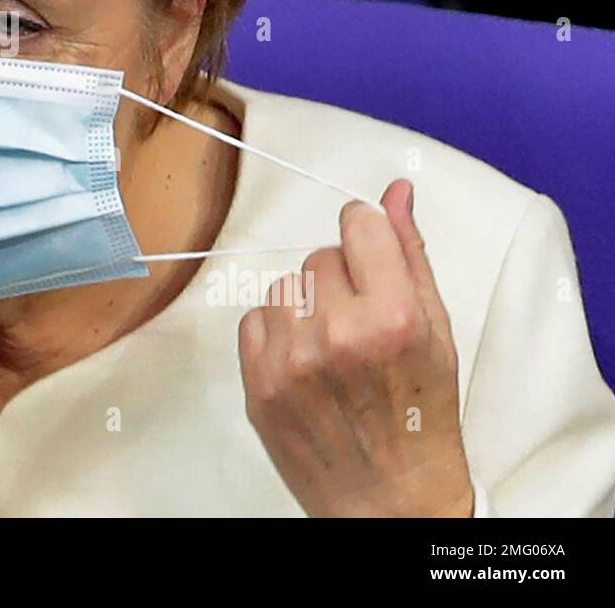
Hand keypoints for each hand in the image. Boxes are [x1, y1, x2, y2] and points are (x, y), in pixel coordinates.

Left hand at [237, 179, 472, 516]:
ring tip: (333, 348)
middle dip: (340, 281)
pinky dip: (276, 335)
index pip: (357, 224)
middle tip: (361, 326)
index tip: (370, 261)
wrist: (388, 499)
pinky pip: (254, 319)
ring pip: (284, 286)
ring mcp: (292, 359)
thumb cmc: (421, 418)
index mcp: (394, 317)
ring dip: (305, 307)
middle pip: (319, 256)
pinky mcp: (258, 381)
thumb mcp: (437, 332)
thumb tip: (396, 192)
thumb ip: (411, 256)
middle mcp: (340, 333)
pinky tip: (305, 365)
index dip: (365, 240)